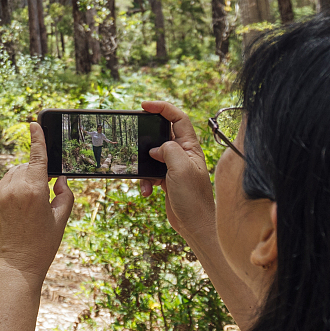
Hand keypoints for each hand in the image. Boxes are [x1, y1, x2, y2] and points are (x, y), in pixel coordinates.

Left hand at [0, 123, 73, 281]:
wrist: (17, 265)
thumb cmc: (43, 244)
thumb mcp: (61, 219)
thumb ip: (64, 194)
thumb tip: (58, 179)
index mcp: (35, 190)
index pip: (37, 156)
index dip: (37, 139)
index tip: (34, 124)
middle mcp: (14, 188)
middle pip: (26, 167)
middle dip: (36, 173)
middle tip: (44, 192)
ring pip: (11, 172)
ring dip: (21, 176)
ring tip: (30, 197)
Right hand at [142, 99, 212, 248]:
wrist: (195, 225)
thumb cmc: (193, 198)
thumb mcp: (181, 169)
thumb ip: (169, 150)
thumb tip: (156, 148)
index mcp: (191, 147)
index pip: (178, 118)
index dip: (162, 108)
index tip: (145, 105)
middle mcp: (183, 154)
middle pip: (163, 134)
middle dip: (148, 136)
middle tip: (134, 134)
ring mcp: (175, 166)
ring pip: (153, 154)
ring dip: (144, 166)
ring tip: (144, 178)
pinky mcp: (167, 179)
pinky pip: (150, 173)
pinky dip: (145, 181)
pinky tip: (147, 191)